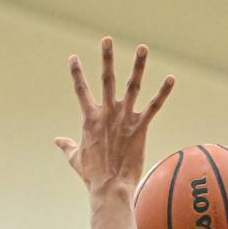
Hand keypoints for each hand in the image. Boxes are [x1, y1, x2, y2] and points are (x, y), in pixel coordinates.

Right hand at [55, 37, 173, 191]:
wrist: (109, 188)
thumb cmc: (92, 177)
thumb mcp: (75, 159)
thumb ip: (66, 146)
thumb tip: (56, 140)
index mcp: (90, 120)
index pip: (81, 91)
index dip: (76, 74)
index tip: (73, 58)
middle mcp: (106, 114)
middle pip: (106, 80)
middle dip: (106, 58)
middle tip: (107, 39)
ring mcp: (123, 120)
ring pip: (132, 87)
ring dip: (138, 66)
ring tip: (143, 48)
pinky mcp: (139, 129)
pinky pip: (153, 107)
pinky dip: (162, 93)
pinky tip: (170, 78)